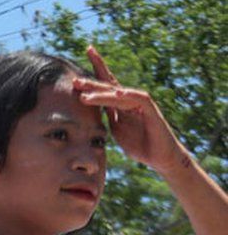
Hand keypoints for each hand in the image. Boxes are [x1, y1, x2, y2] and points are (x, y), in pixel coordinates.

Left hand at [75, 46, 187, 174]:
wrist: (160, 157)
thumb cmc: (140, 145)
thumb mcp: (117, 130)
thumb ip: (107, 118)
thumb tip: (86, 116)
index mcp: (120, 106)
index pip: (105, 88)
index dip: (93, 77)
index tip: (73, 76)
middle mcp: (130, 102)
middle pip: (111, 86)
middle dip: (94, 80)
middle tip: (74, 80)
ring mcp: (141, 106)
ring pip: (120, 94)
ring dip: (102, 94)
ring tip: (84, 97)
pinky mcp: (152, 112)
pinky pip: (141, 100)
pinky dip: (130, 95)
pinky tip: (118, 93)